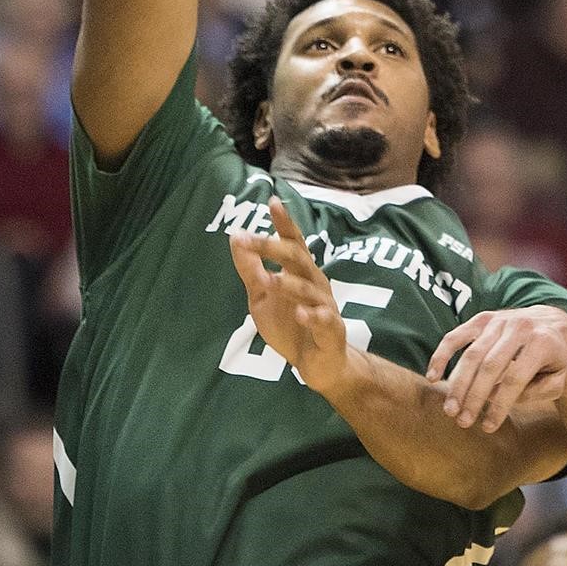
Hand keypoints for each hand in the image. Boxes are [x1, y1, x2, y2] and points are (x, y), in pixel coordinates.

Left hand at [230, 198, 356, 393]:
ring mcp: (325, 306)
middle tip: (248, 239)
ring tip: (268, 279)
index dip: (284, 222)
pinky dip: (313, 316)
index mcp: (300, 272)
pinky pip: (324, 321)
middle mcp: (315, 283)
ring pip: (308, 289)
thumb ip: (251, 269)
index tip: (272, 202)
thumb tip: (235, 236)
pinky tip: (301, 313)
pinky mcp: (331, 331)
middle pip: (297, 259)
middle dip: (273, 247)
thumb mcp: (262, 296)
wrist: (320, 364)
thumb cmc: (291, 324)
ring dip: (288, 284)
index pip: (293, 242)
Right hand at [427, 306, 566, 433]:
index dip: (500, 405)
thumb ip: (537, 392)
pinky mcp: (483, 319)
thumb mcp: (558, 379)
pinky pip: (457, 335)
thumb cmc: (556, 360)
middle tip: (462, 421)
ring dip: (457, 384)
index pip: (515, 378)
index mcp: (542, 342)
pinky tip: (432, 376)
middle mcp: (519, 327)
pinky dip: (442, 354)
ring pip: (472, 354)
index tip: (488, 427)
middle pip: (490, 366)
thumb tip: (501, 400)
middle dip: (474, 396)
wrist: (554, 323)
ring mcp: (499, 321)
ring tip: (449, 410)